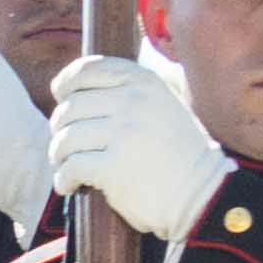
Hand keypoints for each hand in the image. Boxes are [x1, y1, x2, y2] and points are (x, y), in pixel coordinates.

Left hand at [41, 51, 226, 248]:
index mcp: (144, 82)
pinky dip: (64, 179)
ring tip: (69, 167)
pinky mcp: (114, 166)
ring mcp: (124, 133)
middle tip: (68, 147)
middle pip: (69, 107)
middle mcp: (133, 102)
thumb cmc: (176, 153)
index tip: (62, 98)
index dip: (66, 85)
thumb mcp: (160, 106)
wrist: (202, 193)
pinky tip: (71, 186)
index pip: (88, 69)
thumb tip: (69, 91)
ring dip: (60, 156)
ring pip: (65, 138)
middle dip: (60, 129)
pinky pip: (70, 167)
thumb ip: (124, 93)